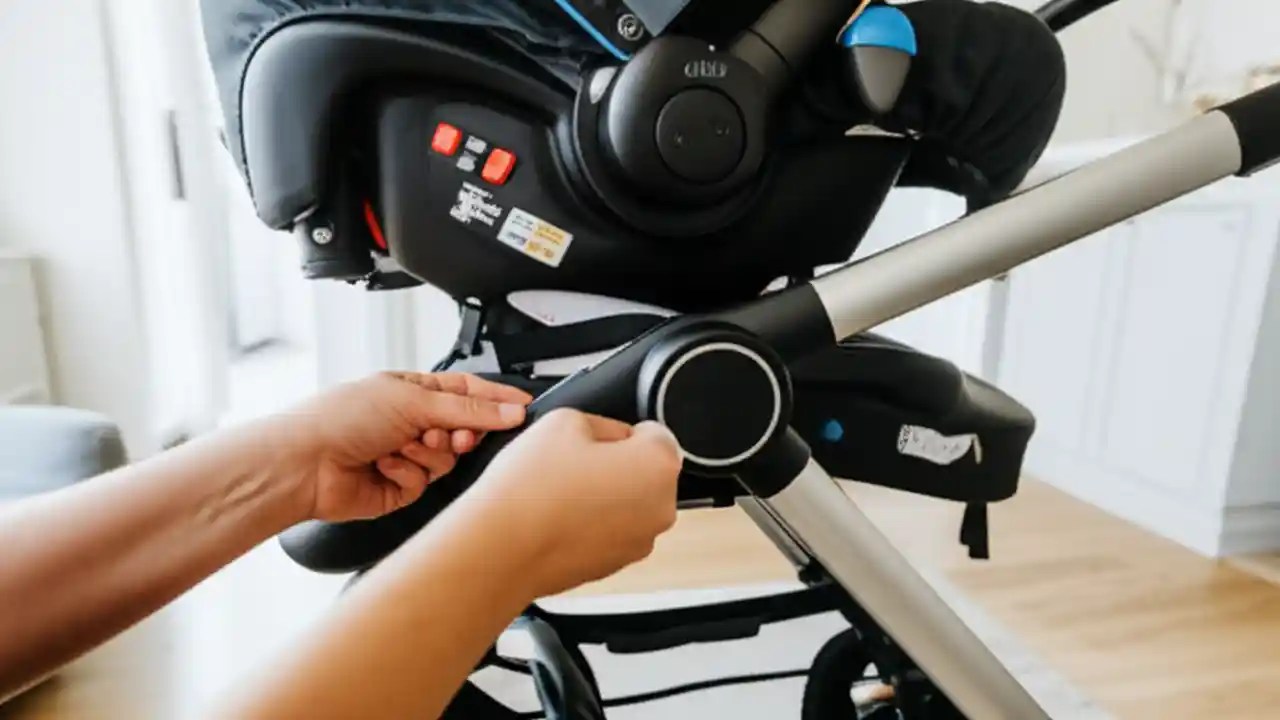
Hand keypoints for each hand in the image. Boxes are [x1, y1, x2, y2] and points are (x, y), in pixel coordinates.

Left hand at [274, 372, 531, 522]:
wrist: (306, 463)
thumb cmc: (342, 417)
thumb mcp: (414, 400)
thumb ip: (469, 408)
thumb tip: (511, 410)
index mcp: (415, 391)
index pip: (470, 391)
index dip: (498, 400)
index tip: (523, 407)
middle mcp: (413, 422)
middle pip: (466, 429)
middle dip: (460, 433)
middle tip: (451, 434)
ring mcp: (408, 455)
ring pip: (449, 460)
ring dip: (428, 453)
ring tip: (401, 446)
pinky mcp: (401, 487)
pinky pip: (426, 482)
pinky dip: (408, 473)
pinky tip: (384, 466)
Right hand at [466, 409, 682, 598]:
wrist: (500, 550)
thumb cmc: (531, 490)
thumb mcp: (565, 419)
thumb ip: (603, 423)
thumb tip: (610, 437)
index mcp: (659, 465)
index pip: (654, 433)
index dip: (620, 432)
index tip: (595, 440)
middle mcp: (660, 509)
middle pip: (645, 471)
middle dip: (614, 464)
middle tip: (572, 465)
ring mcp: (639, 542)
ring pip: (627, 502)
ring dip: (603, 495)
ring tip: (559, 492)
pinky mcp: (615, 564)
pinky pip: (610, 530)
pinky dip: (590, 522)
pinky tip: (558, 517)